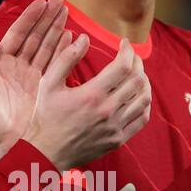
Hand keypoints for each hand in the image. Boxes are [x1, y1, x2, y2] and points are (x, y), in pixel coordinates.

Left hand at [0, 0, 68, 161]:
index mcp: (1, 63)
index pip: (18, 34)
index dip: (29, 18)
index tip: (40, 3)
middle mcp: (18, 67)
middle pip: (35, 37)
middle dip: (47, 19)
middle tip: (59, 1)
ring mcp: (32, 77)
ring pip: (46, 47)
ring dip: (56, 30)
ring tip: (67, 12)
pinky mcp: (43, 89)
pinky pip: (55, 65)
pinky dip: (62, 51)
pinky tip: (70, 37)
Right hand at [24, 37, 149, 170]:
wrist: (46, 151)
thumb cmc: (45, 116)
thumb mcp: (48, 83)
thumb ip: (65, 58)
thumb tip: (83, 38)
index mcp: (91, 95)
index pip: (122, 67)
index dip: (127, 51)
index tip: (123, 43)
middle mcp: (107, 111)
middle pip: (136, 80)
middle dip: (138, 63)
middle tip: (132, 56)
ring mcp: (115, 127)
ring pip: (143, 99)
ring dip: (144, 81)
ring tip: (138, 73)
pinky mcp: (118, 139)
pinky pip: (141, 119)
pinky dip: (145, 103)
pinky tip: (139, 95)